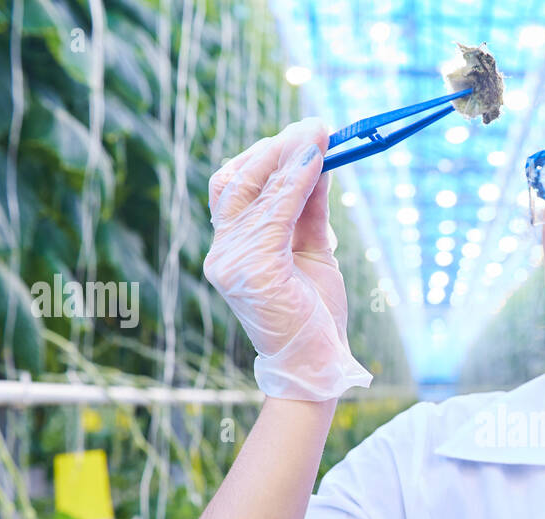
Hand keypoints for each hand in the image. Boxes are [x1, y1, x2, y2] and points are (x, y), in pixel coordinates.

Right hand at [203, 117, 370, 401]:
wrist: (316, 366)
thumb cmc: (313, 315)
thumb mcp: (311, 251)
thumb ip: (308, 211)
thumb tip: (317, 162)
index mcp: (232, 249)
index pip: (234, 189)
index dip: (265, 158)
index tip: (301, 134)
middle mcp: (223, 253)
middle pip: (234, 181)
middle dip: (274, 149)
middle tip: (313, 126)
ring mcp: (232, 262)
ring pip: (253, 191)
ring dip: (290, 158)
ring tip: (320, 135)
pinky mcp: (253, 270)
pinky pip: (274, 213)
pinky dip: (296, 182)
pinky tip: (317, 162)